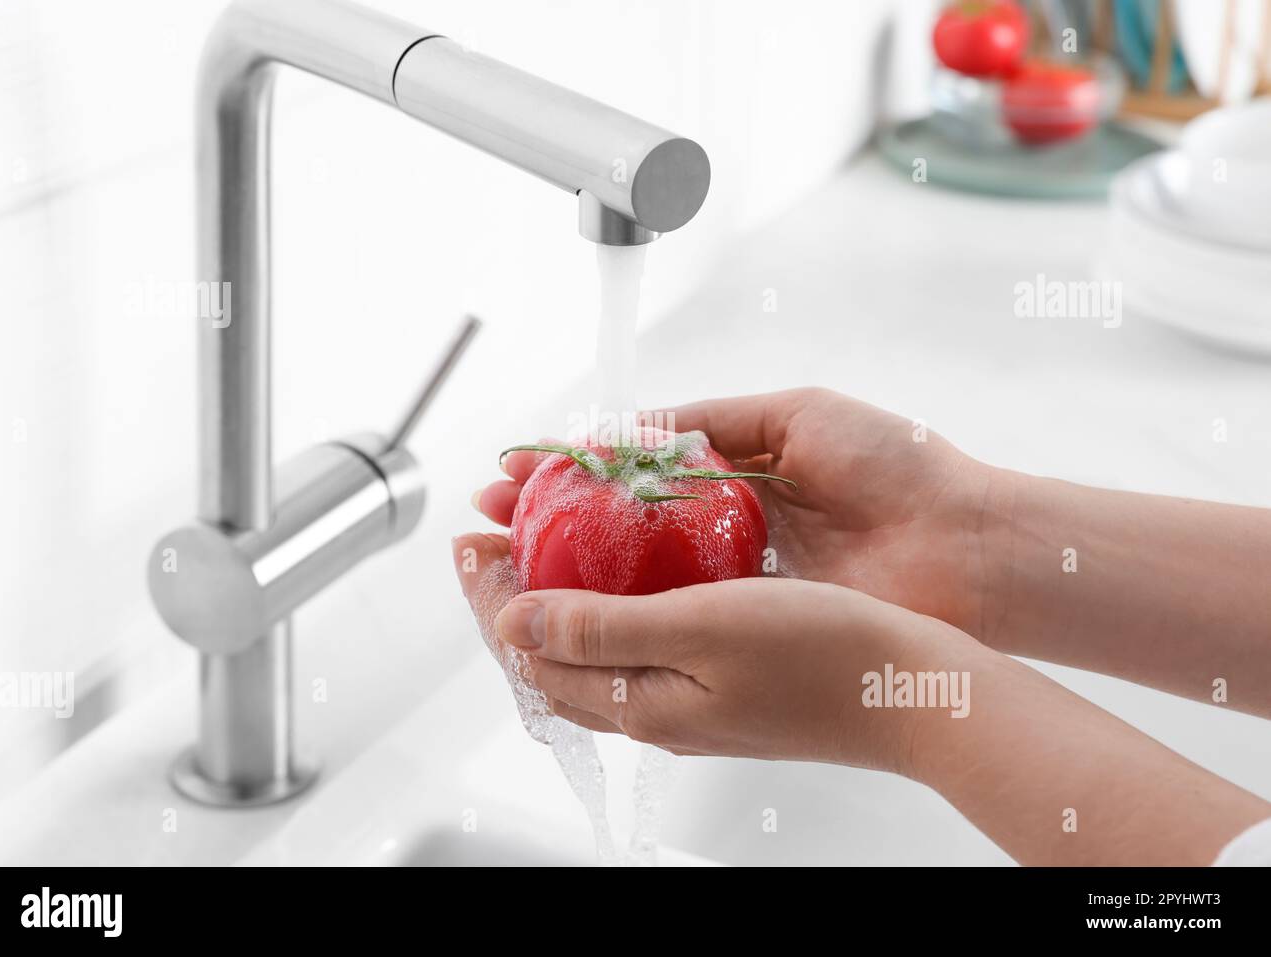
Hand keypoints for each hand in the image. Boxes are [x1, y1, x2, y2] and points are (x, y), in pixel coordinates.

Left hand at [452, 533, 985, 770]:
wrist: (915, 691)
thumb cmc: (820, 654)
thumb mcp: (699, 628)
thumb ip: (600, 629)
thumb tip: (512, 625)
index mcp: (640, 702)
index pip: (532, 652)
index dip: (491, 594)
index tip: (468, 539)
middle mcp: (657, 709)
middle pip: (555, 656)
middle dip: (514, 596)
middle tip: (492, 538)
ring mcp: (692, 701)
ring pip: (597, 651)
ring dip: (560, 599)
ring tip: (546, 548)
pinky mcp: (725, 684)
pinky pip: (642, 645)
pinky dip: (612, 606)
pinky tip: (630, 572)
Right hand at [475, 388, 1000, 638]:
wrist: (967, 546)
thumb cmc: (897, 468)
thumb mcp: (796, 413)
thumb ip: (714, 419)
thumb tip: (632, 424)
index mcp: (730, 480)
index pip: (625, 475)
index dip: (565, 472)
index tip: (513, 469)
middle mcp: (719, 536)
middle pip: (613, 530)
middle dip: (544, 522)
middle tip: (487, 520)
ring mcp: (731, 585)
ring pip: (630, 580)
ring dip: (564, 570)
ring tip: (503, 560)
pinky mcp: (750, 626)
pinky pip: (674, 619)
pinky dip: (620, 612)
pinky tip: (568, 605)